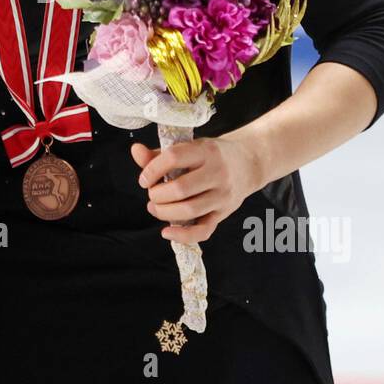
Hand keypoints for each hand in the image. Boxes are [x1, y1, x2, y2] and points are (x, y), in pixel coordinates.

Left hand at [130, 134, 262, 243]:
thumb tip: (135, 150)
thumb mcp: (189, 147)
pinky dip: (183, 235)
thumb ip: (160, 153)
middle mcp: (217, 172)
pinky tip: (166, 232)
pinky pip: (203, 230)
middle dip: (157, 195)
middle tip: (152, 195)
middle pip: (180, 189)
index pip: (173, 158)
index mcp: (205, 151)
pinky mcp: (224, 213)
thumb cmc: (211, 155)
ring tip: (155, 208)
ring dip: (164, 213)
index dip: (152, 170)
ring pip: (190, 210)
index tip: (144, 179)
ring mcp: (222, 194)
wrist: (248, 162)